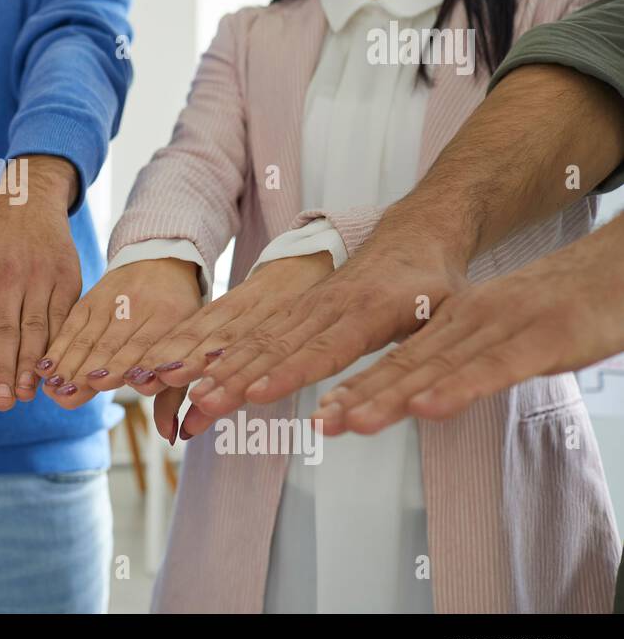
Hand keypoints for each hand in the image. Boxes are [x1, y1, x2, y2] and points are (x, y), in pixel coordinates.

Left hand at [0, 155, 79, 410]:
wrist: (28, 211)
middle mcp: (7, 277)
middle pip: (4, 332)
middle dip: (1, 371)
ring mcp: (40, 278)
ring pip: (35, 330)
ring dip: (29, 367)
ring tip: (24, 395)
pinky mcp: (67, 280)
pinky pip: (62, 321)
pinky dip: (56, 348)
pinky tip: (51, 371)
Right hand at [38, 258, 201, 409]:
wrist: (161, 260)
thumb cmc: (178, 315)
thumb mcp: (188, 349)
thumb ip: (175, 393)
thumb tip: (170, 434)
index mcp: (171, 319)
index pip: (145, 348)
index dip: (124, 366)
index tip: (105, 385)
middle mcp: (139, 308)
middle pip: (111, 345)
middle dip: (88, 371)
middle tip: (68, 395)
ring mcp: (112, 302)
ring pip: (88, 336)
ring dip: (68, 362)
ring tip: (52, 386)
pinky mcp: (91, 299)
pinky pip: (72, 324)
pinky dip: (57, 346)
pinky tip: (44, 365)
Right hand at [172, 233, 468, 437]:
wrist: (414, 232)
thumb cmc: (435, 283)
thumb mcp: (445, 317)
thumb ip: (425, 359)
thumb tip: (413, 405)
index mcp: (368, 310)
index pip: (323, 349)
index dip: (288, 374)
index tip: (255, 395)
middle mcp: (328, 305)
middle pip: (275, 346)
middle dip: (235, 378)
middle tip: (202, 405)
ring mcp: (307, 304)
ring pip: (258, 339)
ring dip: (223, 370)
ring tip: (194, 397)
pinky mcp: (296, 307)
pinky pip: (255, 331)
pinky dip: (226, 355)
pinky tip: (202, 376)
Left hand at [315, 215, 623, 434]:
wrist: (614, 269)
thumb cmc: (560, 307)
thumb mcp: (500, 334)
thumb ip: (462, 359)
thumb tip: (423, 391)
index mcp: (456, 322)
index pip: (398, 361)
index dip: (357, 388)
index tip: (322, 413)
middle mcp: (469, 322)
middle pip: (405, 367)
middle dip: (358, 397)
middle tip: (318, 424)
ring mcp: (502, 327)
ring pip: (438, 368)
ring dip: (392, 397)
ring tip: (352, 421)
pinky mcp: (542, 339)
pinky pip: (492, 368)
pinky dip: (456, 388)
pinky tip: (426, 407)